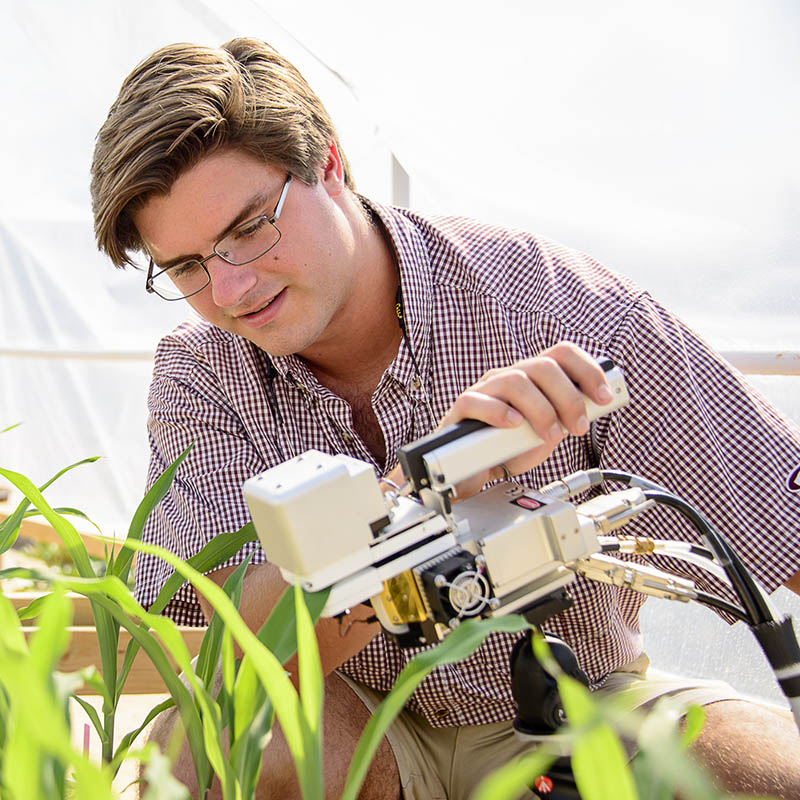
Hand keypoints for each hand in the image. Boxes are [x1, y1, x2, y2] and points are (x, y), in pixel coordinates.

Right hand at [436, 342, 614, 497]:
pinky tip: (514, 425)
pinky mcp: (464, 408)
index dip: (588, 371)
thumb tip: (594, 407)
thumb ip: (567, 417)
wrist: (473, 469)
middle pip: (544, 366)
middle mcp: (509, 376)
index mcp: (532, 377)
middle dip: (569, 398)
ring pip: (516, 381)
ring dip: (541, 410)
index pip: (562, 353)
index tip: (604, 397)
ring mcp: (485, 389)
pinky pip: (478, 400)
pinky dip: (499, 413)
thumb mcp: (547, 432)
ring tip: (549, 436)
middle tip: (577, 428)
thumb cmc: (509, 448)